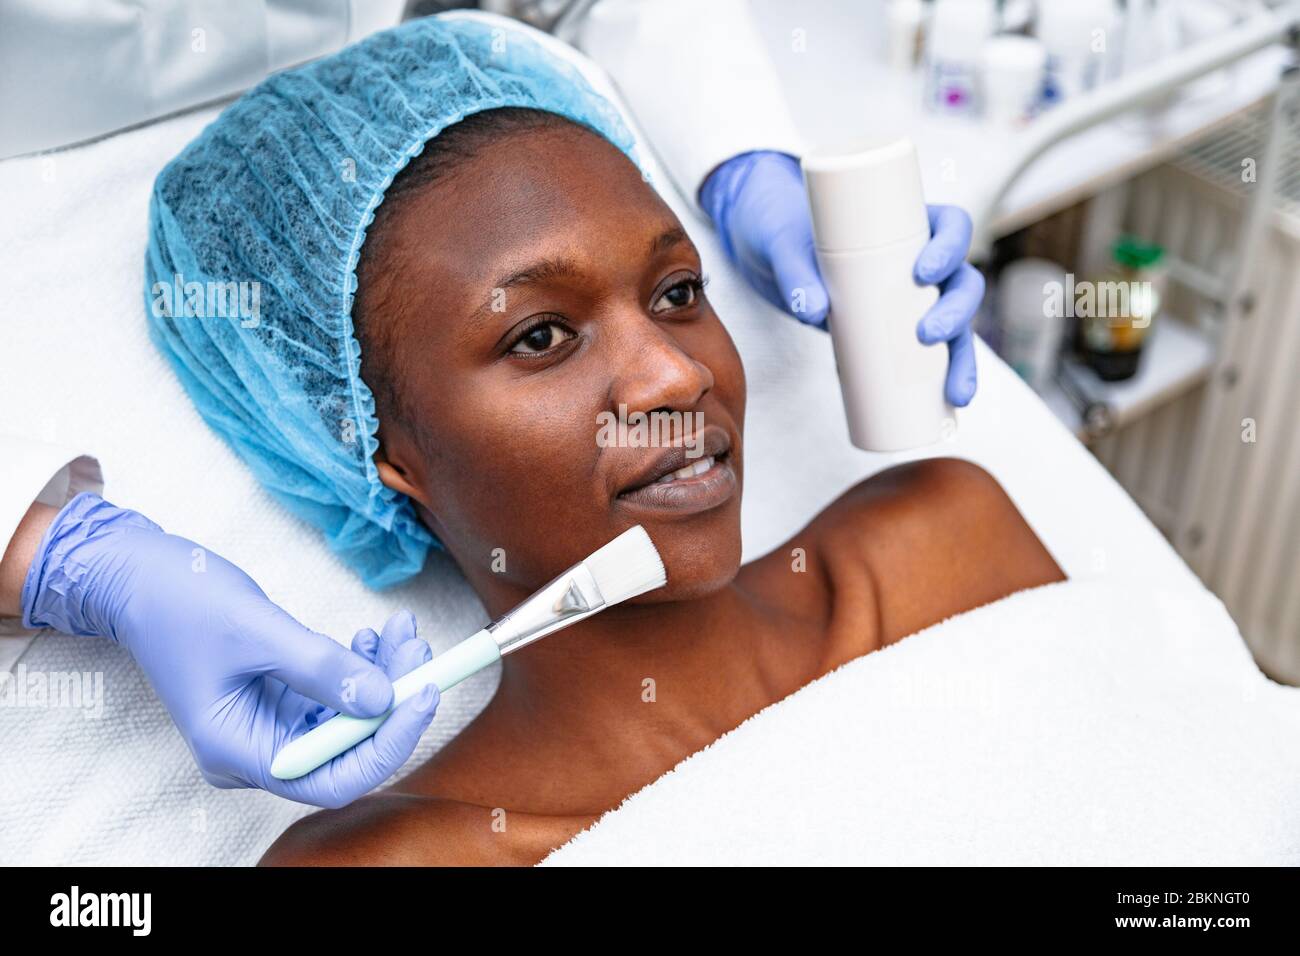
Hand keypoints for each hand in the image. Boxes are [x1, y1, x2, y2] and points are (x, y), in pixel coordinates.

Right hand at [21, 493, 438, 807]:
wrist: (139, 577)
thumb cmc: (180, 602)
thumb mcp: (258, 632)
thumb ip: (321, 670)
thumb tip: (385, 698)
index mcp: (237, 751)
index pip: (332, 779)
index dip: (387, 744)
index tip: (424, 695)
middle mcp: (254, 750)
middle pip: (347, 750)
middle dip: (392, 700)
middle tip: (417, 647)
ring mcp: (268, 726)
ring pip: (348, 719)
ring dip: (384, 677)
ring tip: (401, 630)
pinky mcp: (279, 700)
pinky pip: (335, 697)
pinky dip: (361, 668)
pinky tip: (372, 636)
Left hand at [700, 151, 981, 405]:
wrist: (772, 253)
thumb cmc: (786, 233)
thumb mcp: (785, 244)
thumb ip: (794, 272)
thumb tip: (812, 311)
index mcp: (909, 222)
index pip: (951, 224)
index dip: (951, 245)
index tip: (922, 272)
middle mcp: (921, 259)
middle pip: (961, 282)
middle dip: (958, 312)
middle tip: (927, 335)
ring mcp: (910, 297)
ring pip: (955, 325)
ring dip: (963, 359)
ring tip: (955, 394)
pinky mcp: (893, 330)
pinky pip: (929, 354)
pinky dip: (941, 380)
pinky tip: (949, 409)